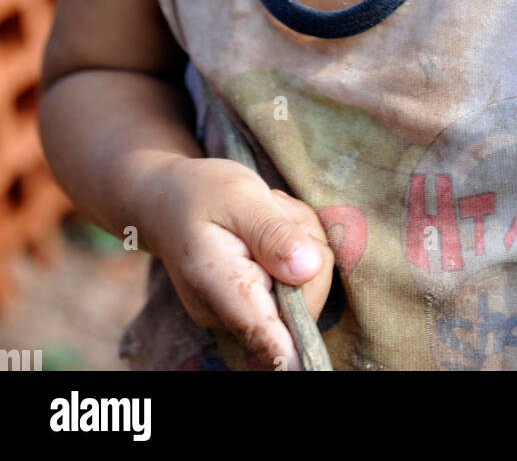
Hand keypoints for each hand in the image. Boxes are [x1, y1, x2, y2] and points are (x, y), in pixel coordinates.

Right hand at [142, 156, 333, 368]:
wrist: (166, 202)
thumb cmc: (200, 193)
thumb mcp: (240, 196)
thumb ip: (272, 233)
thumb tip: (307, 269)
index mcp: (220, 283)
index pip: (262, 333)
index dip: (290, 354)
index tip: (309, 365)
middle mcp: (229, 312)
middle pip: (303, 299)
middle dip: (308, 251)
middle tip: (277, 211)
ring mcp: (240, 314)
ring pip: (306, 286)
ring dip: (301, 244)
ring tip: (267, 215)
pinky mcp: (252, 307)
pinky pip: (295, 284)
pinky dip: (291, 253)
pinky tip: (266, 230)